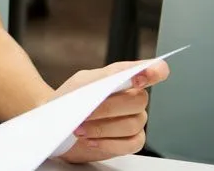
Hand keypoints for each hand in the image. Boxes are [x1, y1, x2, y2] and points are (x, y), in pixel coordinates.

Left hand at [55, 60, 170, 162]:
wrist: (58, 123)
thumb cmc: (71, 100)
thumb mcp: (81, 83)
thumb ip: (103, 78)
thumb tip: (120, 78)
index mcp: (125, 78)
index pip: (155, 70)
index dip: (154, 72)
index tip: (139, 78)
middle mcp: (135, 99)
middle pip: (139, 101)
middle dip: (108, 108)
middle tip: (84, 114)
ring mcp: (136, 121)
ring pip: (132, 124)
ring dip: (102, 128)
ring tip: (80, 129)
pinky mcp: (132, 142)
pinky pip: (132, 144)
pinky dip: (108, 143)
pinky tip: (90, 141)